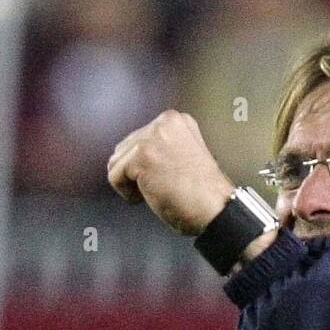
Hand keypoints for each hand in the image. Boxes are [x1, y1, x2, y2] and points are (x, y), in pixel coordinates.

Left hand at [107, 110, 233, 235]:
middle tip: (161, 188)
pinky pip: (114, 177)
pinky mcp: (142, 155)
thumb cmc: (202, 195)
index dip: (145, 167)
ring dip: (131, 183)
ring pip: (117, 162)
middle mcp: (163, 122)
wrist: (215, 209)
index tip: (165, 179)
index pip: (137, 140)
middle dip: (135, 174)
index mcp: (175, 120)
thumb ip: (160, 148)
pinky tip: (148, 197)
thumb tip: (128, 158)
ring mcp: (152, 137)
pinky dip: (126, 193)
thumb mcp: (182, 156)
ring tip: (155, 191)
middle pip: (124, 149)